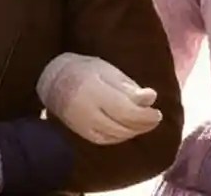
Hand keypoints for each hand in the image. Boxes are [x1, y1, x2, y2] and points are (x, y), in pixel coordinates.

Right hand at [37, 52, 162, 144]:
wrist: (53, 80)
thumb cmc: (85, 70)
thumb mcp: (109, 71)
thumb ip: (129, 87)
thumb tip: (152, 97)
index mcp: (95, 91)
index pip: (125, 111)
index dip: (144, 116)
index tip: (157, 112)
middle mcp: (87, 111)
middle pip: (122, 126)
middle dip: (143, 125)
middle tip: (155, 117)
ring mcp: (82, 124)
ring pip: (115, 136)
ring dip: (134, 131)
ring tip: (145, 122)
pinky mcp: (81, 132)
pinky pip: (105, 140)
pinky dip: (121, 136)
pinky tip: (129, 129)